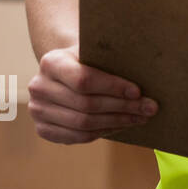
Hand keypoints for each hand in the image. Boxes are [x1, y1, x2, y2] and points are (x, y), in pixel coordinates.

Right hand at [27, 46, 156, 143]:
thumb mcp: (96, 52)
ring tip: (140, 118)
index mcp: (51, 62)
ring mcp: (38, 110)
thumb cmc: (88, 60)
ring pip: (83, 123)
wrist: (65, 72)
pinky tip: (122, 125)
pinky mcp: (43, 129)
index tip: (138, 91)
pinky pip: (78, 137)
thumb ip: (113, 59)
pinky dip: (104, 132)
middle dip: (122, 107)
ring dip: (117, 122)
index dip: (113, 87)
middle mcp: (39, 86)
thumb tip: (150, 71)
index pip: (84, 80)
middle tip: (149, 108)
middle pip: (86, 104)